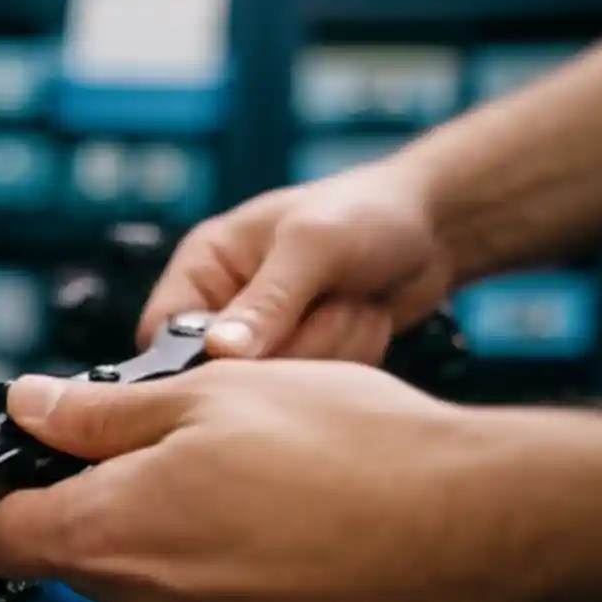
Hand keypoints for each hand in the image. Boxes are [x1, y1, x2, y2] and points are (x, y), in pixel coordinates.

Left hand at [0, 362, 528, 601]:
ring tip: (240, 477)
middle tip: (169, 444)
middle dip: (101, 500)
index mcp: (109, 538)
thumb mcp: (205, 395)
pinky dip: (216, 564)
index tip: (22, 464)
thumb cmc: (348, 455)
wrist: (468, 532)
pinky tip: (273, 520)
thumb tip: (30, 406)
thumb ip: (97, 411)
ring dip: (166, 529)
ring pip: (143, 578)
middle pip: (73, 553)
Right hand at [138, 159, 454, 362]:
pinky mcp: (307, 360)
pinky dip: (349, 355)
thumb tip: (218, 353)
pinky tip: (364, 318)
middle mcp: (226, 305)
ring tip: (353, 301)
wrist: (436, 228)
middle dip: (293, 343)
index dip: (198, 356)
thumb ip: (265, 302)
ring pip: (274, 384)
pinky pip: (312, 388)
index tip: (251, 357)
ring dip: (329, 346)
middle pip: (225, 370)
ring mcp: (269, 338)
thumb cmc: (365, 213)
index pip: (165, 333)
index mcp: (206, 267)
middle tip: (331, 303)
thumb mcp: (313, 246)